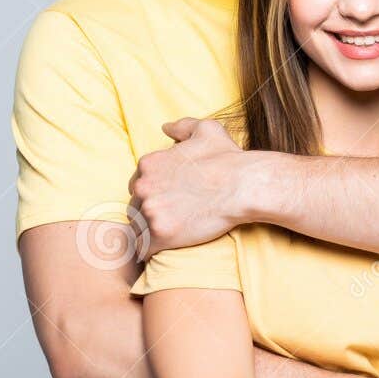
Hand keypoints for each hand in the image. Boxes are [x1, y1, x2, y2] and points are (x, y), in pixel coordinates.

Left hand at [128, 118, 256, 255]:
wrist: (242, 186)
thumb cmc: (228, 158)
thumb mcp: (206, 130)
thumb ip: (183, 127)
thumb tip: (166, 128)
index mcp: (149, 164)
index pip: (138, 185)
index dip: (153, 195)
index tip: (169, 202)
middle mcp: (143, 186)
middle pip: (135, 207)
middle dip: (150, 214)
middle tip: (172, 219)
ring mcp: (150, 211)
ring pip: (138, 228)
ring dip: (149, 233)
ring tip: (169, 236)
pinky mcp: (160, 234)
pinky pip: (144, 248)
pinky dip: (151, 250)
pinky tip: (165, 249)